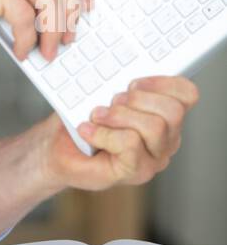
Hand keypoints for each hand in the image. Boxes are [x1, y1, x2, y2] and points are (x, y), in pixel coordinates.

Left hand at [37, 76, 198, 190]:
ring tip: (98, 116)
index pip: (187, 94)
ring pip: (155, 127)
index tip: (133, 81)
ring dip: (120, 116)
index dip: (163, 82)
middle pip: (173, 111)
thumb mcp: (103, 92)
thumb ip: (120, 81)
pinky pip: (131, 144)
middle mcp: (167, 139)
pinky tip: (88, 131)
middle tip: (113, 100)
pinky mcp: (136, 172)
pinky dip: (104, 133)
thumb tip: (121, 71)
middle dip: (138, 99)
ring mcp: (154, 159)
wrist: (58, 150)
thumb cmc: (82, 119)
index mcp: (165, 115)